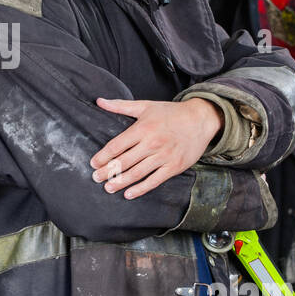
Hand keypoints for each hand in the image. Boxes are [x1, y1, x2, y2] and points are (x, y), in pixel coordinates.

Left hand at [89, 97, 223, 198]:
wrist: (200, 119)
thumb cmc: (171, 113)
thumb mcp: (145, 106)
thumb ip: (120, 106)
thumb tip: (99, 101)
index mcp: (143, 128)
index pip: (117, 145)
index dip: (103, 156)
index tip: (93, 163)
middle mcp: (152, 143)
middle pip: (124, 161)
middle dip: (107, 171)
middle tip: (95, 178)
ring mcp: (164, 156)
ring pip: (137, 173)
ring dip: (120, 182)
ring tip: (108, 187)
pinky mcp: (174, 166)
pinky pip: (154, 180)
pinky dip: (141, 189)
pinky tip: (129, 194)